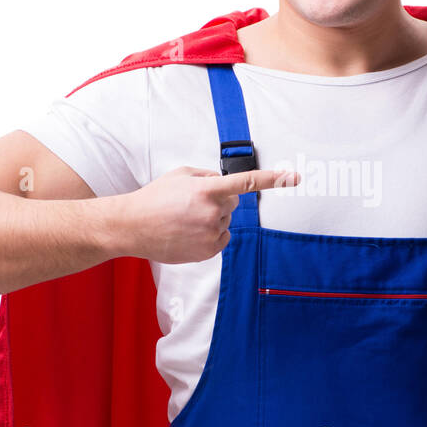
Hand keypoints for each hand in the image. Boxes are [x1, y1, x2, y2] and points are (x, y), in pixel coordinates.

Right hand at [121, 165, 298, 262]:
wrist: (132, 226)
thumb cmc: (154, 198)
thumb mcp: (181, 175)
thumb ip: (208, 176)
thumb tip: (225, 182)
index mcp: (207, 190)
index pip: (247, 183)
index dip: (274, 180)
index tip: (294, 177)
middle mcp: (213, 212)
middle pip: (234, 203)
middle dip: (220, 200)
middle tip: (192, 203)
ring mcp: (211, 233)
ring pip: (226, 221)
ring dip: (213, 218)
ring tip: (184, 219)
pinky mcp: (209, 251)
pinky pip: (222, 238)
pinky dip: (211, 234)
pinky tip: (188, 232)